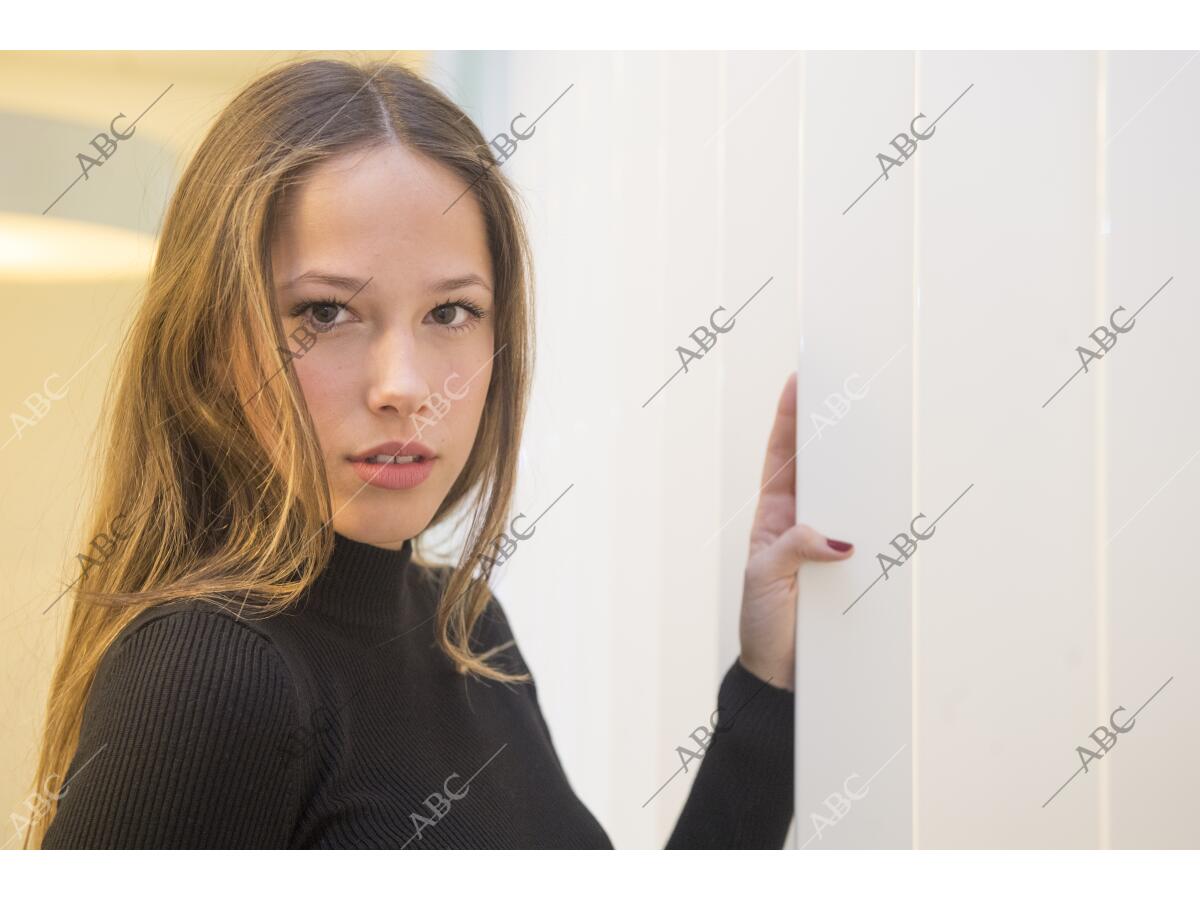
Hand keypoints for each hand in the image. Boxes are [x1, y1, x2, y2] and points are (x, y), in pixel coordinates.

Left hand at [738, 371, 853, 691]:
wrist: (781, 678)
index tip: (799, 381)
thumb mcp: (766, 580)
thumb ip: (794, 551)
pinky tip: (897, 501)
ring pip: (849, 499)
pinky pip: (870, 537)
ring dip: (861, 473)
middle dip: (833, 431)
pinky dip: (883, 519)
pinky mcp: (850, 570)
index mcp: (772, 518)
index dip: (790, 420)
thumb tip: (836, 538)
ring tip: (877, 436)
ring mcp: (827, 546)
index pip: (781, 458)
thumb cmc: (763, 625)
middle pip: (820, 469)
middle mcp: (801, 525)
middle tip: (849, 392)